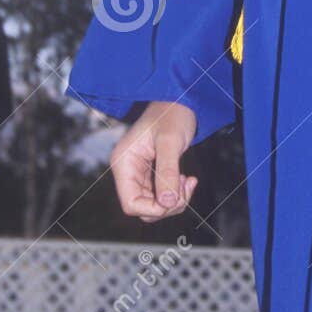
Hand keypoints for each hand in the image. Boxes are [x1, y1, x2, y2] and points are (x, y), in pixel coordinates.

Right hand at [110, 100, 198, 221]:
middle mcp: (127, 171)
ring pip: (153, 205)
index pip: (130, 203)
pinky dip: (176, 193)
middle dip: (167, 205)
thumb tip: (167, 203)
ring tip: (188, 180)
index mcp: (124, 163)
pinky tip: (187, 179)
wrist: (178, 101)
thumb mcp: (171, 141)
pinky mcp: (150, 174)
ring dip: (174, 200)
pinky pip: (161, 196)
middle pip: (142, 208)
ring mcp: (138, 174)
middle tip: (186, 186)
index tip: (175, 198)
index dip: (153, 209)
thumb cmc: (172, 114)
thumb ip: (168, 172)